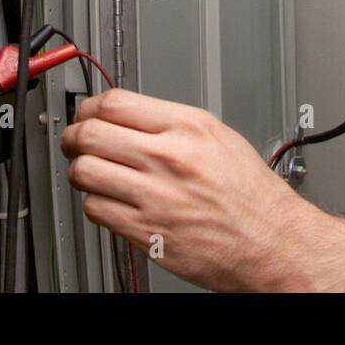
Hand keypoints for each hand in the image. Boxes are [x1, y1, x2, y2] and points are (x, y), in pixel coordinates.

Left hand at [60, 88, 308, 291]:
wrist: (271, 241)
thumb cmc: (252, 195)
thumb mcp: (219, 138)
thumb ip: (173, 125)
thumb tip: (133, 117)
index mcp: (187, 127)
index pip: (115, 102)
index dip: (89, 107)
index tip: (86, 114)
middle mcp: (168, 157)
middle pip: (91, 133)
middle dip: (74, 136)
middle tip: (75, 141)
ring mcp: (155, 195)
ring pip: (85, 171)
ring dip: (79, 170)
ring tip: (89, 172)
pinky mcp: (146, 231)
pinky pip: (96, 209)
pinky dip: (95, 203)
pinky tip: (109, 201)